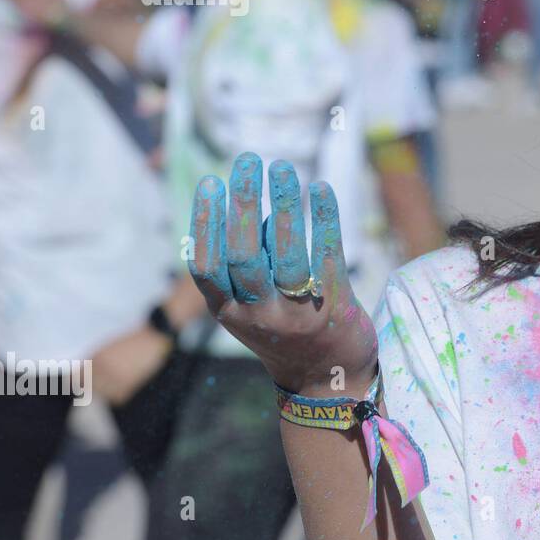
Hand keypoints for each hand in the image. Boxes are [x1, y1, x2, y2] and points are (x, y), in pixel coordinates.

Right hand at [187, 153, 377, 396]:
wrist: (329, 379)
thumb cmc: (285, 330)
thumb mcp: (251, 308)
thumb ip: (246, 266)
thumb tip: (254, 212)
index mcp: (230, 312)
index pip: (207, 265)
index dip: (205, 222)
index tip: (211, 182)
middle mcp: (259, 314)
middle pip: (243, 254)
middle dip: (241, 204)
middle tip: (247, 160)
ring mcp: (298, 313)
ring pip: (286, 255)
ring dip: (282, 205)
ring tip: (281, 168)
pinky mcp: (334, 306)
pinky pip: (327, 255)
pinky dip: (323, 218)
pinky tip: (320, 188)